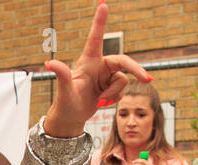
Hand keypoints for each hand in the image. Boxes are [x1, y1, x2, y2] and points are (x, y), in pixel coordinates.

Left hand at [42, 2, 150, 137]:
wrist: (71, 119)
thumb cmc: (65, 105)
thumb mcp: (64, 91)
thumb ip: (62, 75)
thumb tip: (49, 63)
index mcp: (88, 61)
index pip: (95, 38)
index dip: (100, 21)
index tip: (103, 4)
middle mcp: (98, 65)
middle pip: (123, 61)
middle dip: (136, 70)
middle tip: (148, 80)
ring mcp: (106, 76)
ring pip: (123, 79)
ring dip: (115, 93)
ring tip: (100, 101)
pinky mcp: (110, 85)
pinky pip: (122, 89)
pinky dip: (116, 98)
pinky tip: (104, 102)